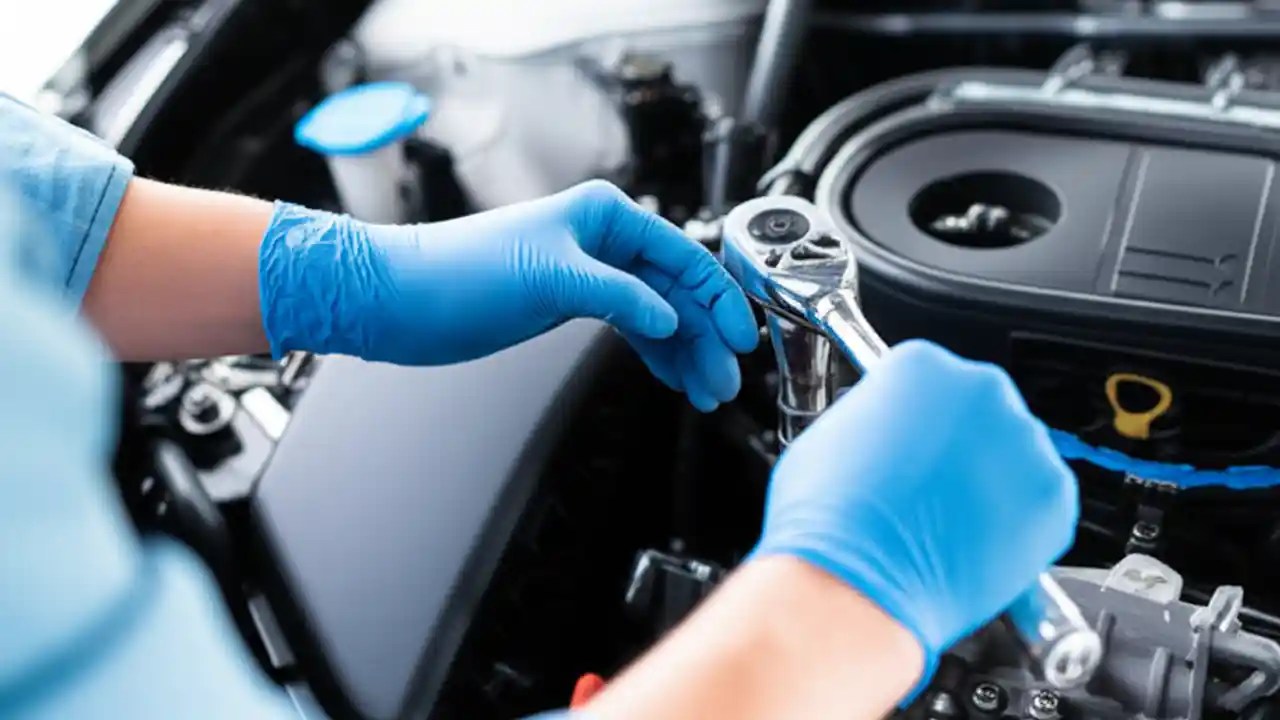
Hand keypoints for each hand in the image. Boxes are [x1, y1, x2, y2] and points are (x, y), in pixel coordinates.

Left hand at [259, 180, 758, 410]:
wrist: (400, 300)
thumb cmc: (461, 274)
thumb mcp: (550, 279)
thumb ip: (620, 297)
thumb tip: (672, 318)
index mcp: (605, 216)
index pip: (683, 258)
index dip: (718, 299)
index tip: (742, 338)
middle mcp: (603, 241)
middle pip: (677, 292)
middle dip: (705, 337)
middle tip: (725, 381)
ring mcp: (589, 274)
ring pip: (657, 315)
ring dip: (685, 353)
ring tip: (707, 392)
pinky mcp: (571, 305)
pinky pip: (631, 329)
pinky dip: (656, 354)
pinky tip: (675, 378)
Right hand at [751, 340, 1077, 679]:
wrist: (855, 587)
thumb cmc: (830, 521)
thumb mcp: (828, 440)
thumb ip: (872, 423)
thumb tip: (885, 437)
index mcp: (922, 366)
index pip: (932, 380)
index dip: (918, 421)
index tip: (913, 445)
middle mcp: (981, 390)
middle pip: (980, 413)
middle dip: (962, 449)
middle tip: (930, 491)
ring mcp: (1024, 441)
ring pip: (1014, 459)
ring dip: (991, 487)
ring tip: (948, 526)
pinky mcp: (1055, 497)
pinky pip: (1043, 507)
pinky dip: (1018, 529)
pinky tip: (974, 546)